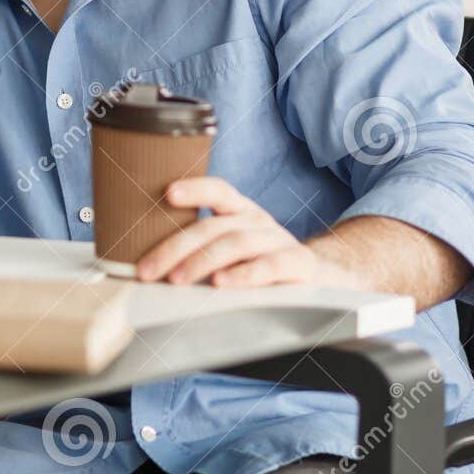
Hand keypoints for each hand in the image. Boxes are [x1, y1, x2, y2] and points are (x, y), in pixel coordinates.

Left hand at [135, 176, 362, 289]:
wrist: (325, 280)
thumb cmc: (265, 263)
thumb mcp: (236, 247)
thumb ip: (202, 247)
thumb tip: (152, 263)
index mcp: (242, 212)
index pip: (219, 191)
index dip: (195, 188)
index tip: (167, 193)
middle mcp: (259, 221)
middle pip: (213, 227)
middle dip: (176, 248)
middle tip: (148, 270)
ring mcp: (279, 241)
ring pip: (235, 244)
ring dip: (201, 262)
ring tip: (177, 280)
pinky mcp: (299, 265)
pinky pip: (269, 267)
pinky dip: (243, 275)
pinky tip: (221, 284)